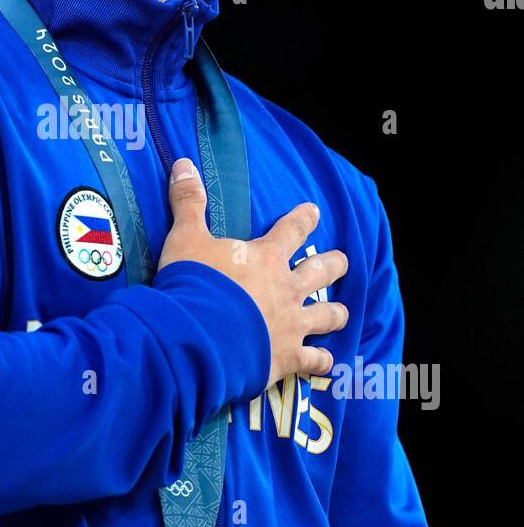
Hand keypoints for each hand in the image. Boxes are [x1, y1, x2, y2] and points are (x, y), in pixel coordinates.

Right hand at [157, 157, 348, 390]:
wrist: (199, 336)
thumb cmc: (194, 284)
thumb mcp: (185, 238)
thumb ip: (188, 203)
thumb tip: (183, 163)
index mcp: (267, 258)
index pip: (292, 230)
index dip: (304, 219)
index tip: (315, 211)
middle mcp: (287, 288)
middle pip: (321, 272)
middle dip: (333, 264)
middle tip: (342, 261)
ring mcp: (292, 324)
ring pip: (327, 316)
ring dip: (335, 313)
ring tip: (342, 312)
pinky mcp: (287, 357)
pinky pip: (314, 362)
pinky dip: (321, 362)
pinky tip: (327, 363)